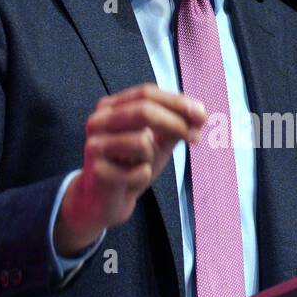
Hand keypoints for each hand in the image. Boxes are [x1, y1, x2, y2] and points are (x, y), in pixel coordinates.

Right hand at [55, 83, 205, 253]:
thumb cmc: (131, 167)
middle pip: (143, 110)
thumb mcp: (157, 142)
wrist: (105, 202)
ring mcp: (93, 145)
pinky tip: (130, 183)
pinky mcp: (97, 172)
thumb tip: (200, 114)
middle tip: (196, 137)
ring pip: (141, 142)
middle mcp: (98, 121)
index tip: (202, 115)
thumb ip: (176, 126)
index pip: (146, 93)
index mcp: (110, 107)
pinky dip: (143, 177)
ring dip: (152, 158)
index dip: (177, 102)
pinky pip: (139, 171)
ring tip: (139, 167)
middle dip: (176, 123)